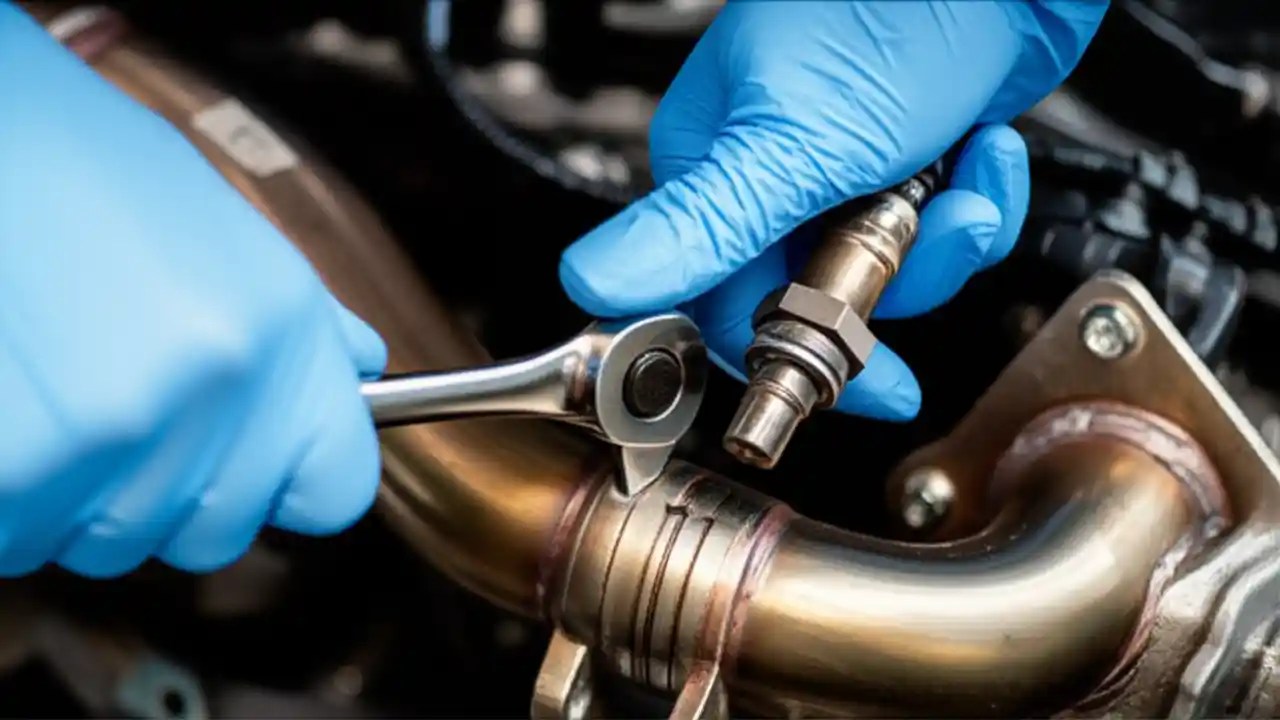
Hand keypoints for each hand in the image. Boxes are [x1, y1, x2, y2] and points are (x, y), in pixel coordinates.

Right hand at [0, 6, 385, 576]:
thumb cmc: (85, 172)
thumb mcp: (228, 231)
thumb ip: (303, 325)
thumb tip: (358, 369)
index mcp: (282, 333)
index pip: (337, 491)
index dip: (291, 484)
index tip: (260, 470)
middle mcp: (216, 389)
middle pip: (214, 533)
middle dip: (167, 496)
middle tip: (120, 416)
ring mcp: (117, 431)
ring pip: (109, 543)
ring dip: (78, 499)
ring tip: (53, 393)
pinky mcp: (18, 467)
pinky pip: (18, 537)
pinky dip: (7, 497)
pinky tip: (10, 412)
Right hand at [560, 1, 1107, 419]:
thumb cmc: (883, 12)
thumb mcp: (786, 144)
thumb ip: (698, 227)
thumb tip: (590, 280)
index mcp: (715, 171)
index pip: (731, 304)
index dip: (798, 346)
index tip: (862, 384)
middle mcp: (772, 176)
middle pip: (822, 296)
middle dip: (895, 278)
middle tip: (917, 232)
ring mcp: (842, 169)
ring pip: (890, 270)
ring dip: (945, 237)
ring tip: (962, 175)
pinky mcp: (903, 161)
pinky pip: (938, 231)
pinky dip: (976, 201)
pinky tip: (980, 150)